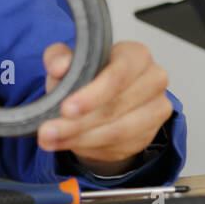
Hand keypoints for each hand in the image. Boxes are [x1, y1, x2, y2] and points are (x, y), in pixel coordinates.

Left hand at [36, 41, 173, 173]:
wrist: (103, 101)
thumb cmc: (90, 74)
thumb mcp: (70, 62)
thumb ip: (59, 58)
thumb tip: (59, 66)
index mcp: (136, 55)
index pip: (118, 75)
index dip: (92, 95)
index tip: (66, 109)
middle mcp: (153, 79)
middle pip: (116, 106)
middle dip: (78, 122)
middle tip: (49, 131)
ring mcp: (156, 108)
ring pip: (117, 131)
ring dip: (80, 138)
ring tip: (52, 139)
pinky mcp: (149, 133)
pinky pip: (119, 146)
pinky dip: (89, 148)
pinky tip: (68, 144)